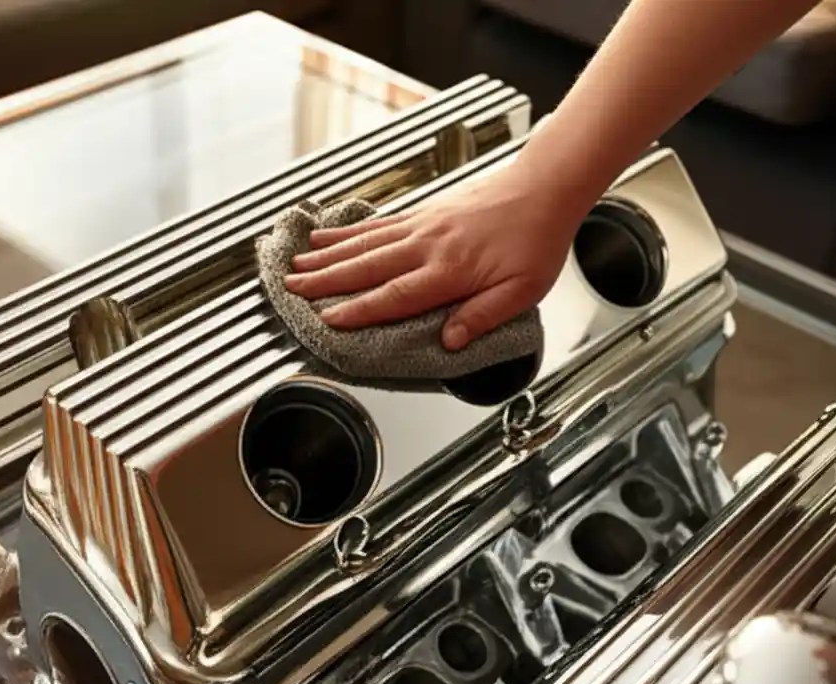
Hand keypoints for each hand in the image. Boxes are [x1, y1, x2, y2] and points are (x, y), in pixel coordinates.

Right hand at [283, 163, 586, 350]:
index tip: (327, 319)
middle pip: (367, 266)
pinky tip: (327, 235)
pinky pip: (377, 224)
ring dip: (327, 255)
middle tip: (291, 289)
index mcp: (450, 270)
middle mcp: (428, 245)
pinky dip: (348, 231)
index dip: (358, 310)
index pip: (394, 296)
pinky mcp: (424, 211)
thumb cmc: (537, 240)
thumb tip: (450, 342)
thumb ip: (483, 316)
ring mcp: (422, 225)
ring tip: (297, 264)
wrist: (544, 189)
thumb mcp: (522, 290)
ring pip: (364, 243)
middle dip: (325, 280)